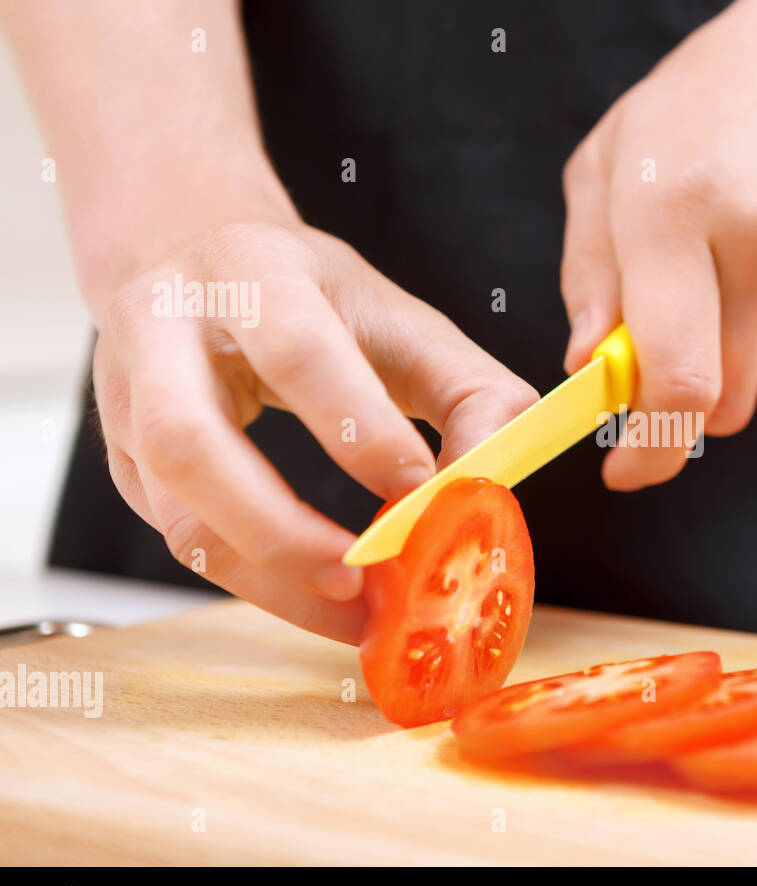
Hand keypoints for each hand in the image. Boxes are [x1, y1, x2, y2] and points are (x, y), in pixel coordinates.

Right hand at [94, 216, 538, 642]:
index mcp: (251, 272)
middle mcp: (164, 331)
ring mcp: (128, 401)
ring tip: (351, 614)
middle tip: (360, 582)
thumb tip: (489, 479)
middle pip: (190, 442)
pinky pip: (180, 540)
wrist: (196, 258)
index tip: (419, 488)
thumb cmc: (312, 298)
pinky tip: (315, 600)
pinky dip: (254, 583)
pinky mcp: (125, 460)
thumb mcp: (403, 319)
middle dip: (281, 531)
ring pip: (175, 514)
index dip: (357, 425)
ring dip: (268, 581)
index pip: (296, 348)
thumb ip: (470, 390)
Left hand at [561, 0, 756, 488]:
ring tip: (721, 274)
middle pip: (719, 406)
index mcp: (678, 208)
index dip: (646, 451)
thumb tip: (591, 366)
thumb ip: (591, 271)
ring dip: (723, 362)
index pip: (675, 381)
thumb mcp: (613, 159)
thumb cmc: (710, 96)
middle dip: (677, 408)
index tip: (622, 470)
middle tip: (656, 359)